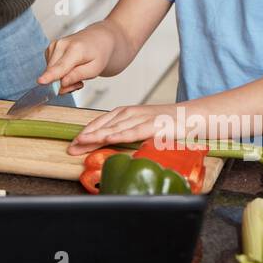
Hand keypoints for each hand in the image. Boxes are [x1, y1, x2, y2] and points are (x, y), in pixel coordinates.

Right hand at [36, 22, 117, 94]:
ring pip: (50, 72)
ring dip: (62, 79)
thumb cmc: (98, 53)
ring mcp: (54, 45)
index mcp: (75, 49)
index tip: (40, 81)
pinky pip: (50, 68)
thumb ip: (77, 76)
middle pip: (53, 73)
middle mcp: (61, 45)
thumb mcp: (95, 69)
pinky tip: (70, 68)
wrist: (98, 38)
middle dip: (64, 84)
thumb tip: (61, 84)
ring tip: (77, 73)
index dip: (49, 76)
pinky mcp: (50, 49)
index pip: (60, 67)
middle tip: (80, 83)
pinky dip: (59, 73)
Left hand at [67, 102, 182, 155]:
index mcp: (126, 113)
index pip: (101, 122)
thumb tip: (109, 145)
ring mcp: (142, 118)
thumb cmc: (166, 124)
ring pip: (114, 128)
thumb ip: (126, 133)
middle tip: (71, 148)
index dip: (86, 133)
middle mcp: (130, 113)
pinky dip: (119, 134)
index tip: (73, 144)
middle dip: (86, 137)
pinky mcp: (153, 126)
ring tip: (81, 143)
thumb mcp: (141, 126)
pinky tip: (107, 138)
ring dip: (96, 136)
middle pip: (103, 126)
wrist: (191, 116)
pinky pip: (133, 131)